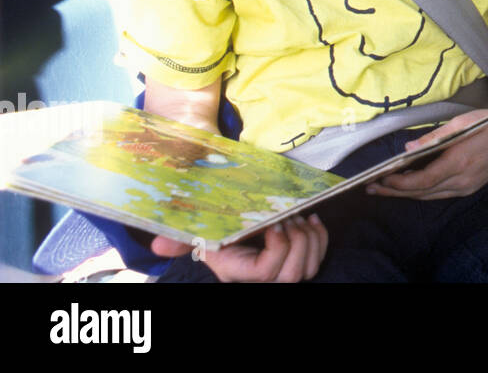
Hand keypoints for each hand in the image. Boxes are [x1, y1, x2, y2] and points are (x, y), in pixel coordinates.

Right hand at [150, 214, 327, 281]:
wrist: (231, 233)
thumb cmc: (215, 232)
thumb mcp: (198, 233)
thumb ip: (180, 240)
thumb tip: (157, 245)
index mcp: (238, 272)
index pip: (266, 272)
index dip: (277, 248)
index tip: (273, 222)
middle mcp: (262, 279)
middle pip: (292, 275)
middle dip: (297, 242)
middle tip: (289, 217)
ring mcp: (281, 273)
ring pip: (308, 268)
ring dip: (310, 238)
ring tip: (299, 217)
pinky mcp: (297, 263)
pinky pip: (317, 258)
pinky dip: (320, 237)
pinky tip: (312, 219)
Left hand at [368, 102, 487, 199]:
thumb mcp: (461, 123)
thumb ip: (433, 138)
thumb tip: (407, 149)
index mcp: (459, 162)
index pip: (422, 180)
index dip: (398, 183)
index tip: (379, 179)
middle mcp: (463, 180)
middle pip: (422, 192)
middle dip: (395, 191)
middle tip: (371, 188)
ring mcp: (468, 186)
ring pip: (430, 196)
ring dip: (406, 193)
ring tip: (385, 189)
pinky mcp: (471, 187)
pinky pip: (441, 193)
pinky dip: (423, 191)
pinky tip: (411, 185)